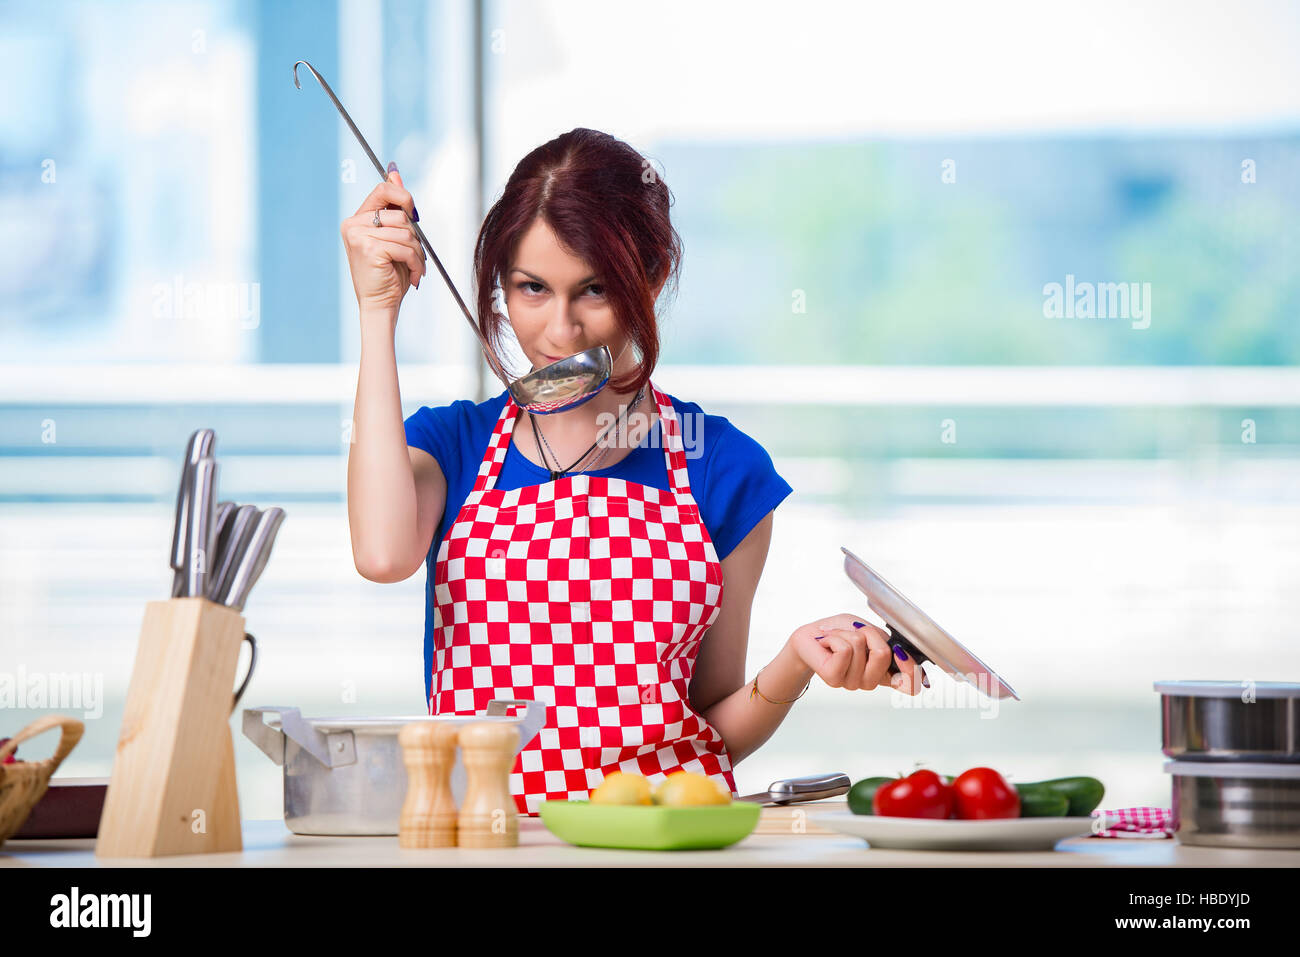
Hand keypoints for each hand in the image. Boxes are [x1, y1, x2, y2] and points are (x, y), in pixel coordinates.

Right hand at [340, 166, 426, 321]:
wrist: (380, 304)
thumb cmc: (389, 274)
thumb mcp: (394, 236)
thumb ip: (393, 206)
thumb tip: (394, 171)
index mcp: (357, 219)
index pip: (383, 189)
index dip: (404, 196)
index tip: (414, 213)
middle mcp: (353, 225)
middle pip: (399, 213)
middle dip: (415, 235)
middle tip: (415, 253)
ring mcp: (358, 236)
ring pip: (405, 231)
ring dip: (417, 252)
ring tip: (414, 266)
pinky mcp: (369, 249)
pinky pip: (405, 247)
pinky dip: (416, 263)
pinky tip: (413, 275)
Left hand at [787, 613, 922, 694]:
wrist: (810, 636)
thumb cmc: (840, 632)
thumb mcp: (868, 631)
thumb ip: (887, 643)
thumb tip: (903, 655)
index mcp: (883, 671)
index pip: (909, 684)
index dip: (913, 672)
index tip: (905, 658)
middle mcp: (870, 681)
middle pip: (884, 654)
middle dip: (868, 633)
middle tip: (854, 632)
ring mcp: (852, 682)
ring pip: (861, 647)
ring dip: (847, 633)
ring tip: (837, 638)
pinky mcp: (834, 678)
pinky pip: (845, 649)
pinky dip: (836, 636)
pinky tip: (827, 643)